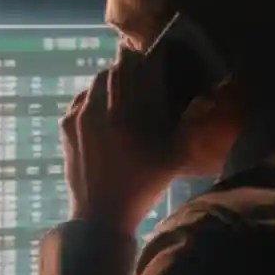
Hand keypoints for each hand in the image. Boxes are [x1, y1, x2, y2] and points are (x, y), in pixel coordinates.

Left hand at [61, 58, 180, 234]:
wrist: (100, 215)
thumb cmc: (142, 186)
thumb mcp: (174, 158)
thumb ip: (191, 126)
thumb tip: (207, 98)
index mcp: (128, 113)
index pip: (138, 68)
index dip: (150, 59)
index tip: (158, 59)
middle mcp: (101, 108)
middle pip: (115, 69)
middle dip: (130, 67)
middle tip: (142, 74)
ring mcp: (79, 116)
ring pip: (96, 82)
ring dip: (111, 81)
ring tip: (123, 92)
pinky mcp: (66, 126)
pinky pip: (80, 98)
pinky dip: (93, 97)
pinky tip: (103, 110)